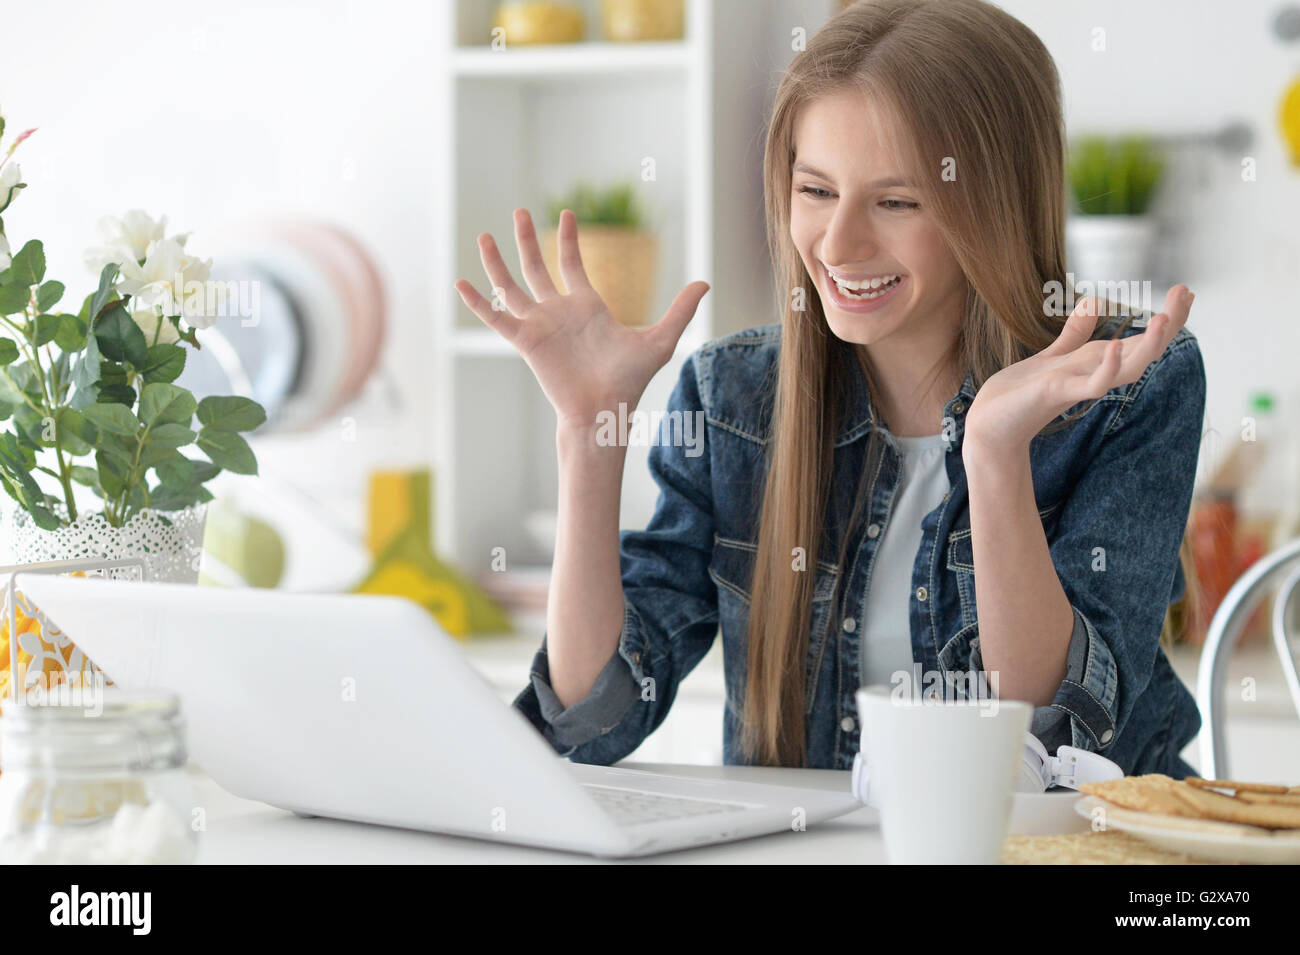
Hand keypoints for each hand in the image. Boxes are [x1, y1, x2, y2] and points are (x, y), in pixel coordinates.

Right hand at [454, 208, 709, 430]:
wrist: (604, 411)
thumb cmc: (629, 382)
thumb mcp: (660, 339)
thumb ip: (680, 309)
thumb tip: (706, 283)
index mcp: (586, 306)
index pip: (571, 263)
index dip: (569, 238)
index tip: (567, 213)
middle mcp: (559, 312)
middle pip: (537, 267)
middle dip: (528, 239)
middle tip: (519, 211)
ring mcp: (540, 326)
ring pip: (511, 286)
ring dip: (497, 262)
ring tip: (483, 236)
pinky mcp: (526, 341)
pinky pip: (497, 317)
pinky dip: (479, 302)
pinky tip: (461, 284)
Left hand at [963, 284, 1193, 455]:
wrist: (990, 425)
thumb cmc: (1020, 394)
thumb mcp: (1052, 356)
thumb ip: (1075, 333)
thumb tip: (1094, 300)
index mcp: (1097, 363)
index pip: (1141, 341)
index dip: (1166, 319)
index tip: (1186, 291)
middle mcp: (1095, 375)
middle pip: (1145, 352)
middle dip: (1169, 325)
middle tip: (1186, 293)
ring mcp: (1080, 385)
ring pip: (1128, 369)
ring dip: (1149, 345)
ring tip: (1166, 318)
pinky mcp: (1059, 394)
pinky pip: (1093, 385)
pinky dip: (1107, 368)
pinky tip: (1117, 346)